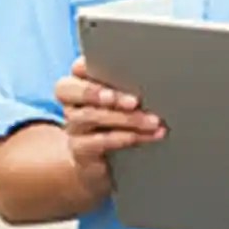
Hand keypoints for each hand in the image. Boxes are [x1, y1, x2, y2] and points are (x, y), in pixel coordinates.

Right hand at [54, 56, 165, 201]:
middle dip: (103, 93)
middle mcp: (71, 102)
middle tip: (133, 100)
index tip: (117, 69)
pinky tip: (149, 136)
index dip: (89, 67)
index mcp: (78, 82)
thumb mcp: (122, 98)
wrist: (98, 161)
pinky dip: (127, 137)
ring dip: (126, 119)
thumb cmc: (116, 119)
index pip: (77, 67)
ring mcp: (73, 126)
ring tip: (153, 121)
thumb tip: (158, 74)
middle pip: (70, 90)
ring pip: (90, 116)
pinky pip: (100, 141)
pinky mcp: (80, 149)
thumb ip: (129, 84)